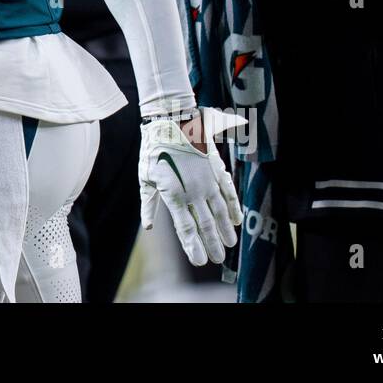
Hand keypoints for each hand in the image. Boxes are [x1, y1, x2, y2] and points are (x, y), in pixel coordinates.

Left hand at [139, 115, 241, 264]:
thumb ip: (149, 203)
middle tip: (217, 260)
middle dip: (211, 244)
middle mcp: (192, 191)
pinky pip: (228, 192)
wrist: (172, 121)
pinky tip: (236, 220)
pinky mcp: (216, 170)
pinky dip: (233, 207)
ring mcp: (207, 181)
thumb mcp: (145, 177)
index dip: (193, 246)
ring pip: (219, 211)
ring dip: (225, 230)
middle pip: (205, 224)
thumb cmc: (153, 150)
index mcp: (173, 195)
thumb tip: (149, 226)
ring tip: (229, 245)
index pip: (185, 228)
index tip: (199, 261)